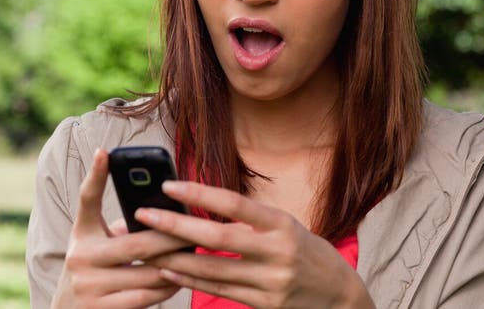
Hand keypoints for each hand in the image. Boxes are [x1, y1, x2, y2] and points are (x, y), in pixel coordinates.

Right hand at [51, 148, 192, 308]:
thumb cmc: (97, 267)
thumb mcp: (99, 242)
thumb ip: (123, 226)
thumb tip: (167, 209)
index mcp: (81, 233)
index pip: (87, 199)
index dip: (96, 175)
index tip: (105, 151)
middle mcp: (80, 258)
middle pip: (136, 243)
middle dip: (170, 237)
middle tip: (195, 228)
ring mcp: (89, 287)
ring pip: (146, 273)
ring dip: (175, 264)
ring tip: (194, 253)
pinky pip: (145, 298)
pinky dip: (166, 287)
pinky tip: (180, 278)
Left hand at [137, 180, 374, 308]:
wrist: (339, 297)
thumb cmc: (307, 252)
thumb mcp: (287, 226)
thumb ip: (252, 220)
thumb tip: (207, 205)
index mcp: (282, 224)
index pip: (234, 204)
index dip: (200, 193)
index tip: (170, 185)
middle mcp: (276, 252)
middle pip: (217, 237)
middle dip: (176, 226)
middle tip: (144, 215)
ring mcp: (269, 282)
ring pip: (212, 269)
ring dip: (174, 256)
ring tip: (147, 244)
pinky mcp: (263, 306)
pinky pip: (219, 291)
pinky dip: (190, 280)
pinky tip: (169, 270)